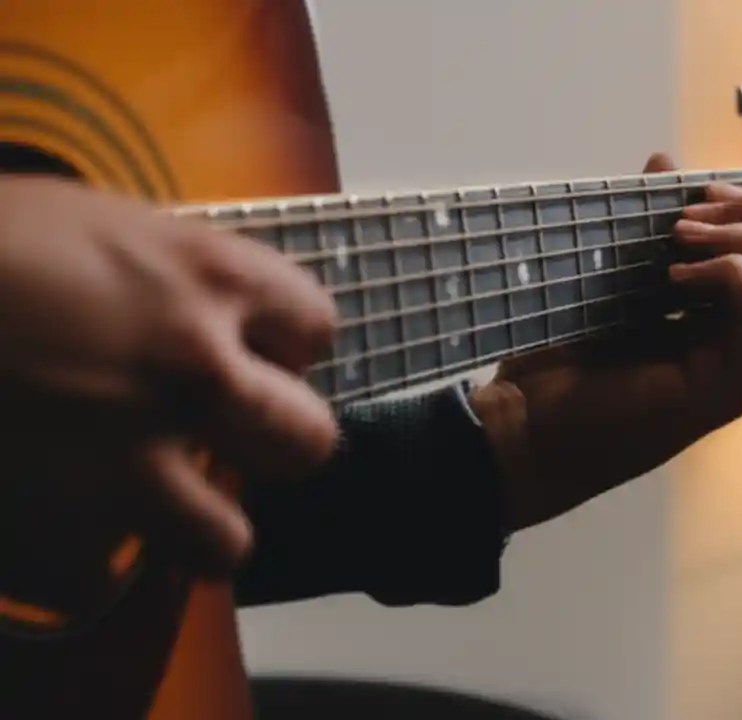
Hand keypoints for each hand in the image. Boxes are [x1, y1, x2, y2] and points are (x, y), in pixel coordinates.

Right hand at [0, 176, 337, 608]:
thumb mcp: (92, 217)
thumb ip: (172, 265)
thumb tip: (207, 297)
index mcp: (209, 277)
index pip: (317, 328)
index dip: (286, 347)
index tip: (258, 354)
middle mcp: (196, 371)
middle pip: (307, 442)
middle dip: (273, 442)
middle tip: (227, 435)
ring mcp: (132, 457)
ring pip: (225, 541)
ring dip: (195, 526)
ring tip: (157, 503)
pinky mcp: (59, 525)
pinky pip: (100, 581)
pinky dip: (79, 563)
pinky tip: (59, 526)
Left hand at [470, 153, 741, 530]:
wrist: (521, 428)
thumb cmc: (557, 364)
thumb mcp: (609, 277)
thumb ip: (644, 225)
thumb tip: (665, 162)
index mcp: (726, 329)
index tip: (697, 191)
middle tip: (699, 204)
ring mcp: (741, 377)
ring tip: (680, 236)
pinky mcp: (724, 393)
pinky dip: (735, 280)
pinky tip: (675, 275)